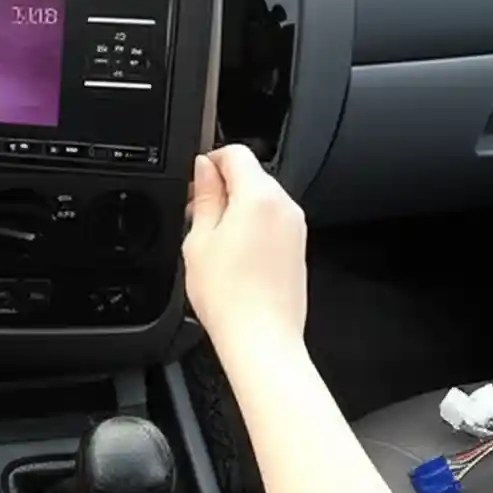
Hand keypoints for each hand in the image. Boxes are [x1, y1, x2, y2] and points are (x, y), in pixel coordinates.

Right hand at [182, 145, 307, 343]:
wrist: (261, 339)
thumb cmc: (229, 296)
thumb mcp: (200, 239)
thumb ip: (205, 196)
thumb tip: (204, 169)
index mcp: (259, 197)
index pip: (236, 153)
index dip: (210, 161)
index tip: (194, 181)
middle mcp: (284, 206)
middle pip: (251, 175)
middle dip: (222, 187)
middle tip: (195, 214)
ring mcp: (295, 227)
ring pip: (262, 199)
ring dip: (237, 207)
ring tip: (212, 241)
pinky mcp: (298, 247)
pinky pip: (272, 222)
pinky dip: (252, 227)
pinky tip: (232, 256)